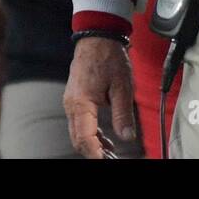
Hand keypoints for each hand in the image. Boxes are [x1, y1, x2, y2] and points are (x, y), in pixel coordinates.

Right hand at [63, 36, 136, 158]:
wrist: (98, 38)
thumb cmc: (109, 58)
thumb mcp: (122, 87)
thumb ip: (123, 114)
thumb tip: (127, 136)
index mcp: (81, 103)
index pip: (84, 138)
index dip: (95, 153)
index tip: (105, 160)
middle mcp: (72, 105)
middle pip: (77, 139)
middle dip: (92, 152)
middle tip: (110, 158)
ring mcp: (71, 102)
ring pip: (77, 132)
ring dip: (92, 144)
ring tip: (110, 152)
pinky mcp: (75, 99)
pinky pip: (79, 122)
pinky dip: (90, 133)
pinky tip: (105, 138)